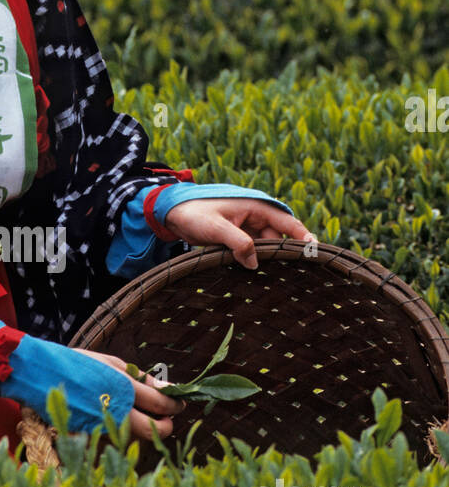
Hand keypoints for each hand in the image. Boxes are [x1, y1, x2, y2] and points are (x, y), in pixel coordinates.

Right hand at [71, 348, 186, 441]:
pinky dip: (123, 428)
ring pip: (136, 435)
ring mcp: (103, 424)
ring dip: (145, 427)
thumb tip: (167, 389)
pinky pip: (116, 435)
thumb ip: (140, 377)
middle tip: (166, 416)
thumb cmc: (78, 364)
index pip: (162, 404)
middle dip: (166, 425)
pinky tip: (120, 416)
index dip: (175, 405)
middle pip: (155, 430)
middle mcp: (116, 409)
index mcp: (123, 386)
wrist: (41, 374)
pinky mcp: (90, 434)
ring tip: (143, 412)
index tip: (179, 403)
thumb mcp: (111, 362)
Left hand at [163, 199, 316, 269]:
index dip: (304, 237)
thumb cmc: (194, 214)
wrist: (172, 214)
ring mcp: (247, 229)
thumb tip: (255, 264)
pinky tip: (255, 276)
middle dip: (283, 255)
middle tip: (295, 276)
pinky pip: (252, 251)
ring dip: (266, 261)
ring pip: (265, 248)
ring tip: (274, 280)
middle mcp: (256, 217)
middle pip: (278, 239)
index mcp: (257, 207)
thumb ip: (238, 243)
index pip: (288, 223)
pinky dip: (254, 262)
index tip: (315, 252)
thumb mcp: (216, 228)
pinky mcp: (237, 239)